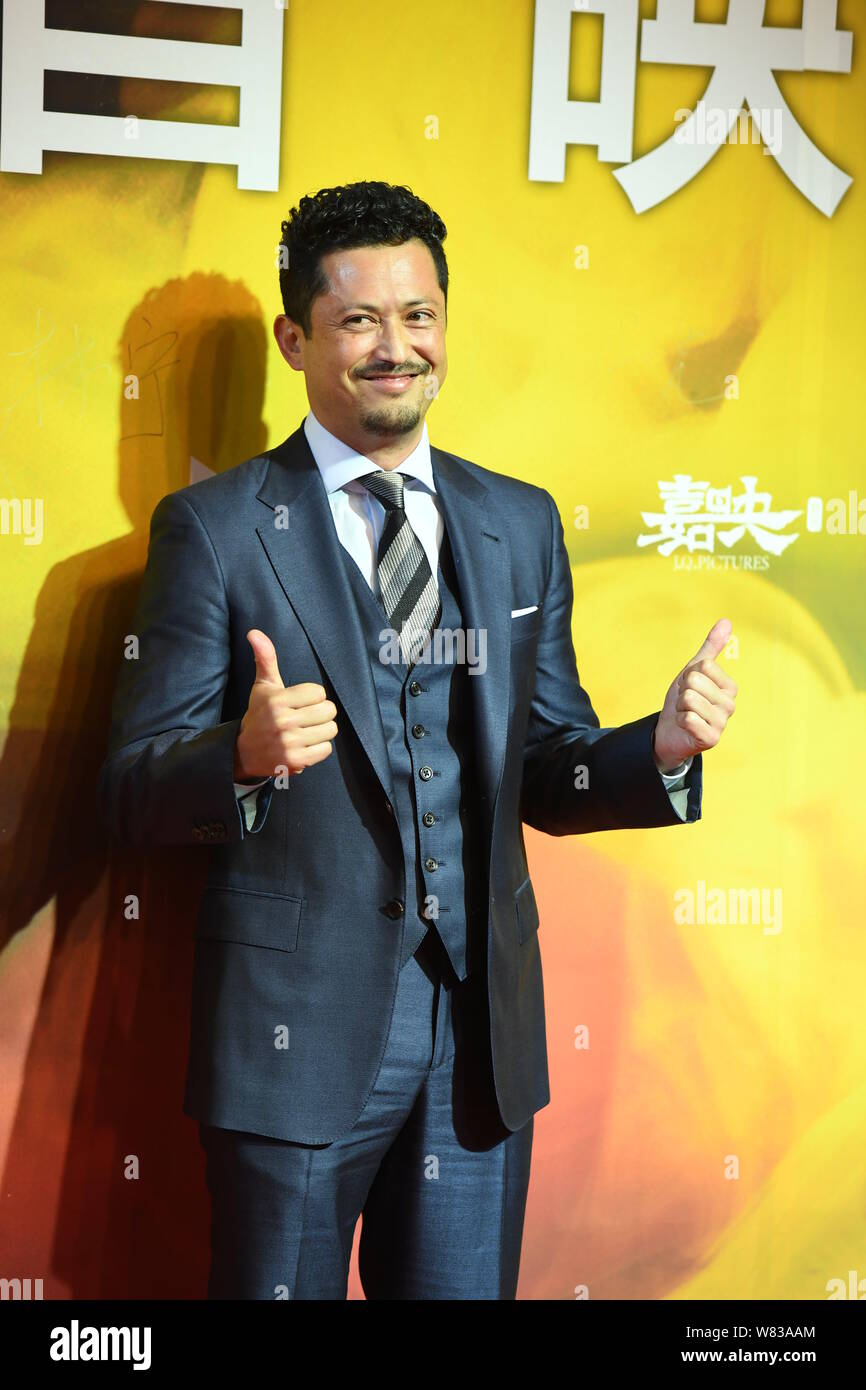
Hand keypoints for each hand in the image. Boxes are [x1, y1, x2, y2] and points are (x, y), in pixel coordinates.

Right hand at [233, 629, 337, 780]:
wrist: (244, 752)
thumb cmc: (259, 715)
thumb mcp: (263, 686)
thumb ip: (265, 658)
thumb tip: (254, 632)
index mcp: (277, 700)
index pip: (319, 693)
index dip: (312, 698)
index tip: (298, 703)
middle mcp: (283, 721)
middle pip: (329, 711)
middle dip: (320, 714)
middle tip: (305, 718)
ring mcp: (289, 743)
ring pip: (330, 730)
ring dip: (321, 731)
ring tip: (305, 731)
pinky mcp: (295, 761)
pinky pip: (326, 749)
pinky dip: (318, 748)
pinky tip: (304, 745)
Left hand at [652, 618, 736, 770]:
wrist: (670, 731)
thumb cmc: (684, 699)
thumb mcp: (694, 670)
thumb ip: (711, 648)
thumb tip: (726, 621)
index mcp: (730, 687)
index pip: (703, 666)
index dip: (687, 675)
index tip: (688, 686)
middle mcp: (730, 704)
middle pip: (694, 681)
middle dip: (682, 691)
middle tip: (685, 703)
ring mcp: (722, 723)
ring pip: (689, 699)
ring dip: (680, 707)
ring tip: (685, 713)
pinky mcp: (711, 739)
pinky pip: (687, 719)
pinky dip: (680, 721)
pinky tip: (686, 727)